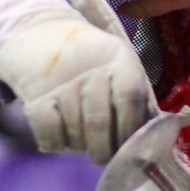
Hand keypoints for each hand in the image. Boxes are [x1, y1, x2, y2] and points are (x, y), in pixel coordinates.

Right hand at [0, 7, 153, 164]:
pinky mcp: (36, 95)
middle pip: (100, 122)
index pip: (130, 97)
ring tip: (82, 139)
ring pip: (75, 133)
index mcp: (119, 59)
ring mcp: (61, 81)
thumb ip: (137, 100)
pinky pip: (50, 134)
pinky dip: (55, 144)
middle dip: (104, 150)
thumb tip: (154, 142)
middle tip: (104, 155)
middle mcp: (91, 68)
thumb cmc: (91, 61)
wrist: (42, 35)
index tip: (129, 148)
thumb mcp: (119, 67)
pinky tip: (59, 137)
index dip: (131, 128)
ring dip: (79, 146)